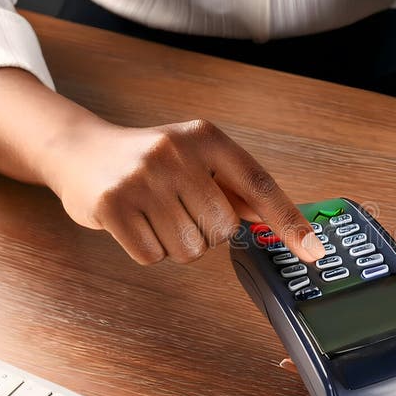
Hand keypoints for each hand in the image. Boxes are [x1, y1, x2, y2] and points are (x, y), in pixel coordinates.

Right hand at [45, 117, 324, 265]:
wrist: (80, 150)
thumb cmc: (149, 160)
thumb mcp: (197, 158)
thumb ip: (238, 189)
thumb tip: (286, 224)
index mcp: (207, 138)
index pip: (259, 186)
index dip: (290, 222)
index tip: (315, 253)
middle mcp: (176, 152)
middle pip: (222, 230)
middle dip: (205, 231)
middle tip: (178, 208)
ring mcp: (142, 177)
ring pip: (189, 249)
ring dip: (175, 243)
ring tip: (155, 213)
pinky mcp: (113, 204)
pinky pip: (153, 256)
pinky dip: (147, 249)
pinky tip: (135, 222)